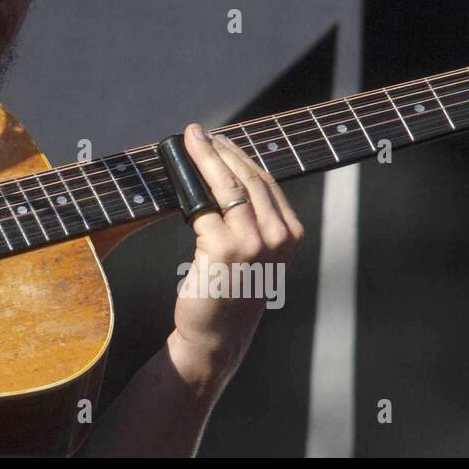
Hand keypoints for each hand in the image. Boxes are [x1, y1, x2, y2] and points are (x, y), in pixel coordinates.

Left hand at [168, 123, 304, 390]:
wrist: (215, 336)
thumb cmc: (229, 290)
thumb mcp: (253, 252)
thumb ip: (249, 217)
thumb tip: (220, 171)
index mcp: (292, 234)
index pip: (265, 181)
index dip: (239, 155)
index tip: (218, 138)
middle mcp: (279, 237)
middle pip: (247, 178)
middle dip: (219, 149)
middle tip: (196, 132)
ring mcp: (253, 243)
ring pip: (226, 187)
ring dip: (203, 159)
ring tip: (187, 141)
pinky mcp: (223, 250)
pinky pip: (202, 209)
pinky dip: (187, 190)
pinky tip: (176, 179)